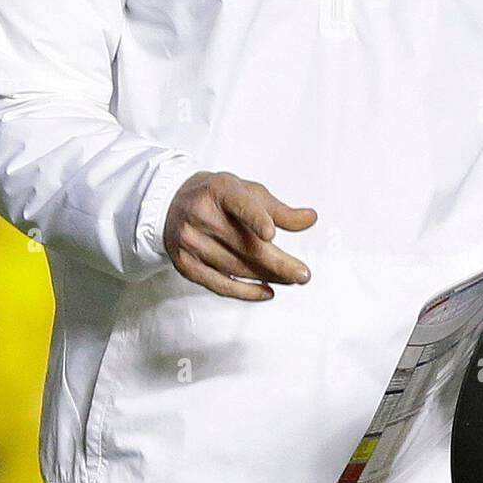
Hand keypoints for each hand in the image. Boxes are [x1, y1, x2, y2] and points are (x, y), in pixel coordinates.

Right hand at [162, 170, 316, 301]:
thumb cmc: (218, 196)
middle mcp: (201, 215)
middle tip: (303, 274)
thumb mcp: (248, 193)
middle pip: (244, 245)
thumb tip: (311, 219)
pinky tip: (266, 292)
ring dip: (267, 277)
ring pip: (235, 267)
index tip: (270, 233)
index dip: (254, 218)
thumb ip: (279, 210)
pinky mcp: (185, 264)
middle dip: (277, 263)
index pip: (239, 204)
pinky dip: (245, 292)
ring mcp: (190, 241)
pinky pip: (219, 284)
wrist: (172, 203)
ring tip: (291, 280)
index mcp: (220, 190)